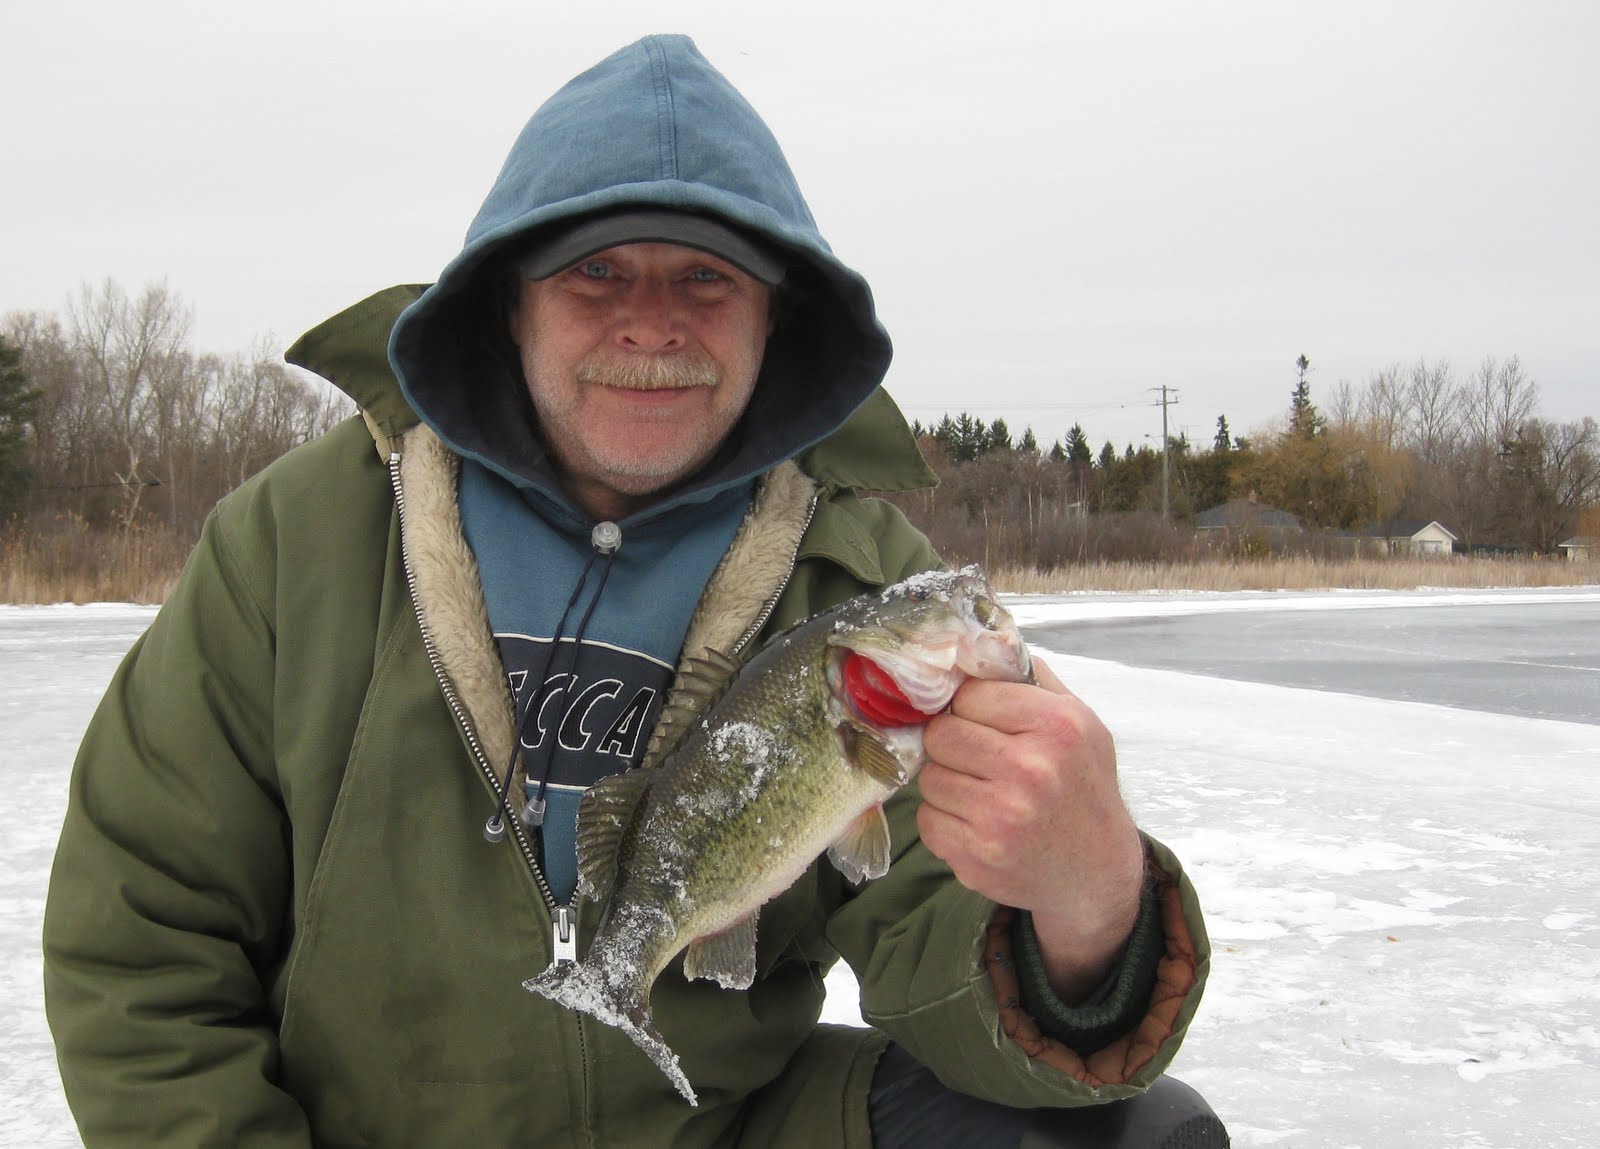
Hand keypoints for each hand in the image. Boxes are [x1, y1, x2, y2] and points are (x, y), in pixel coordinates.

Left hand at [917, 658, 1145, 1001]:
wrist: (1097, 872)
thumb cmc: (1084, 787)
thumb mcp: (1082, 722)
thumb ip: (1033, 680)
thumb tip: (981, 642)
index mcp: (1056, 727)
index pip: (969, 694)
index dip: (970, 707)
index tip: (984, 721)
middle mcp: (1029, 770)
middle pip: (941, 733)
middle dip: (952, 743)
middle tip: (977, 757)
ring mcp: (1000, 818)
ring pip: (929, 777)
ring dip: (947, 783)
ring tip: (982, 792)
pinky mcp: (977, 858)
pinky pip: (929, 820)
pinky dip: (946, 821)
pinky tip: (978, 823)